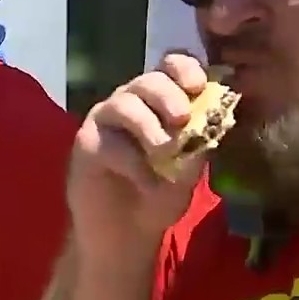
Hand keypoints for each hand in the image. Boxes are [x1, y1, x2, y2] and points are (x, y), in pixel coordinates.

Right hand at [67, 52, 208, 253]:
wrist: (126, 233)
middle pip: (148, 80)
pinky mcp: (86, 144)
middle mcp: (130, 102)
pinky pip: (110, 142)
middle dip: (168, 94)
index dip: (185, 68)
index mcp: (159, 101)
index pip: (170, 67)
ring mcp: (105, 121)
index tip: (200, 85)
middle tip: (182, 118)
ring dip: (149, 127)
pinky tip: (147, 184)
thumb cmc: (159, 194)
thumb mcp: (188, 168)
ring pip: (125, 104)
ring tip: (164, 152)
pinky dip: (134, 163)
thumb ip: (198, 142)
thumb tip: (212, 120)